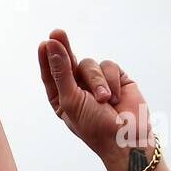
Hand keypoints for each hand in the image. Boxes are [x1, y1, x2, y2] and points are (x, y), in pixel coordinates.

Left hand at [39, 29, 153, 167]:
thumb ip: (62, 72)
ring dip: (97, 81)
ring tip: (103, 100)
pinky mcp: (116, 79)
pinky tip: (115, 97)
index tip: (44, 44)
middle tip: (57, 33)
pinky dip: (111, 80)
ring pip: (90, 64)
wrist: (126, 137)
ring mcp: (97, 83)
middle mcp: (78, 88)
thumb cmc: (94, 125)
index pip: (51, 75)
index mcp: (62, 98)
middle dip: (63, 48)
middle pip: (68, 61)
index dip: (47, 59)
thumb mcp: (71, 100)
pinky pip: (109, 66)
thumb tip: (52, 46)